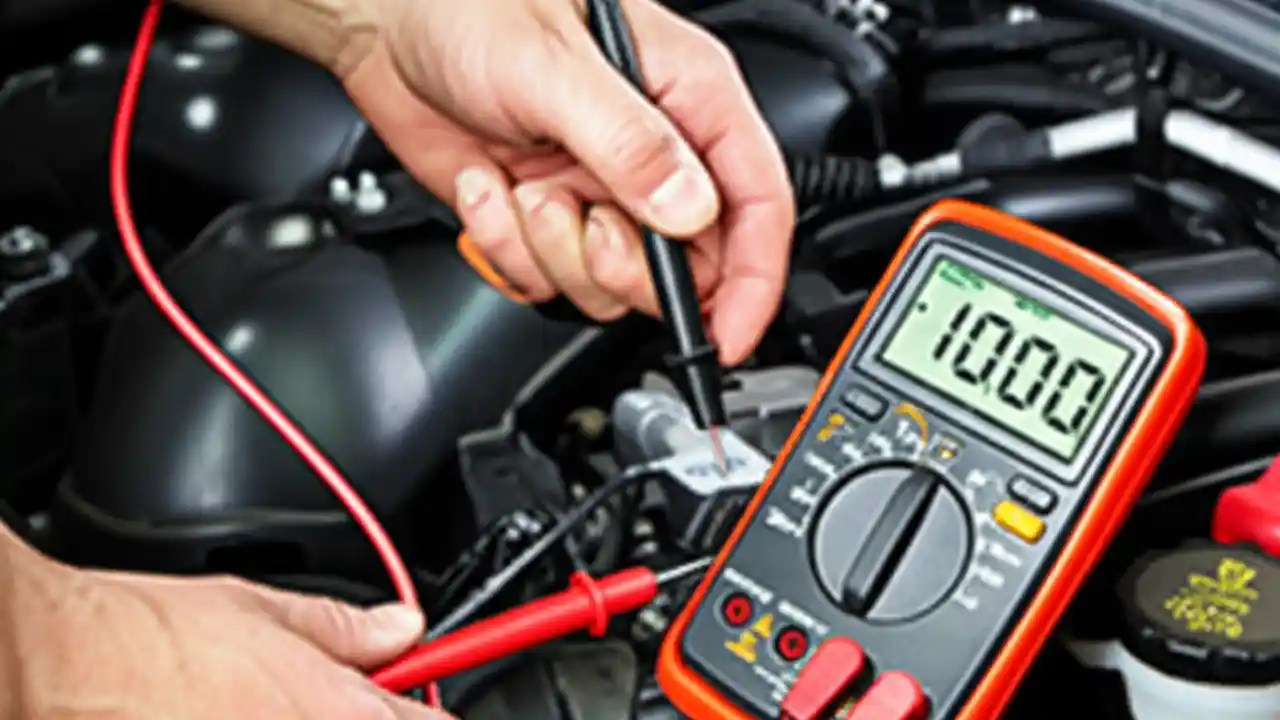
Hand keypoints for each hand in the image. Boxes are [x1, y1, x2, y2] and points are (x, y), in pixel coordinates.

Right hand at [5, 541, 448, 718]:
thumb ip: (346, 626)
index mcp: (340, 710)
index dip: (429, 712)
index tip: (417, 702)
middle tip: (327, 700)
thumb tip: (400, 625)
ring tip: (265, 706)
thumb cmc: (151, 639)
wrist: (63, 667)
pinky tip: (234, 716)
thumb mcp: (265, 608)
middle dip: (368, 717)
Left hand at [339, 0, 794, 364]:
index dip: (754, 279)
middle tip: (588, 227)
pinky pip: (547, 279)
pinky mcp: (546, 218)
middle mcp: (650, 153)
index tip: (730, 333)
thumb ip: (628, 142)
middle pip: (687, 265)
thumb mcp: (553, 68)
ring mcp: (598, 191)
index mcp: (686, 97)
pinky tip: (491, 190)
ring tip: (525, 191)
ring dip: (556, 254)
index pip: (756, 204)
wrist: (388, 22)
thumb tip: (687, 209)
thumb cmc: (471, 4)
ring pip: (612, 284)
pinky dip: (509, 250)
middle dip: (629, 268)